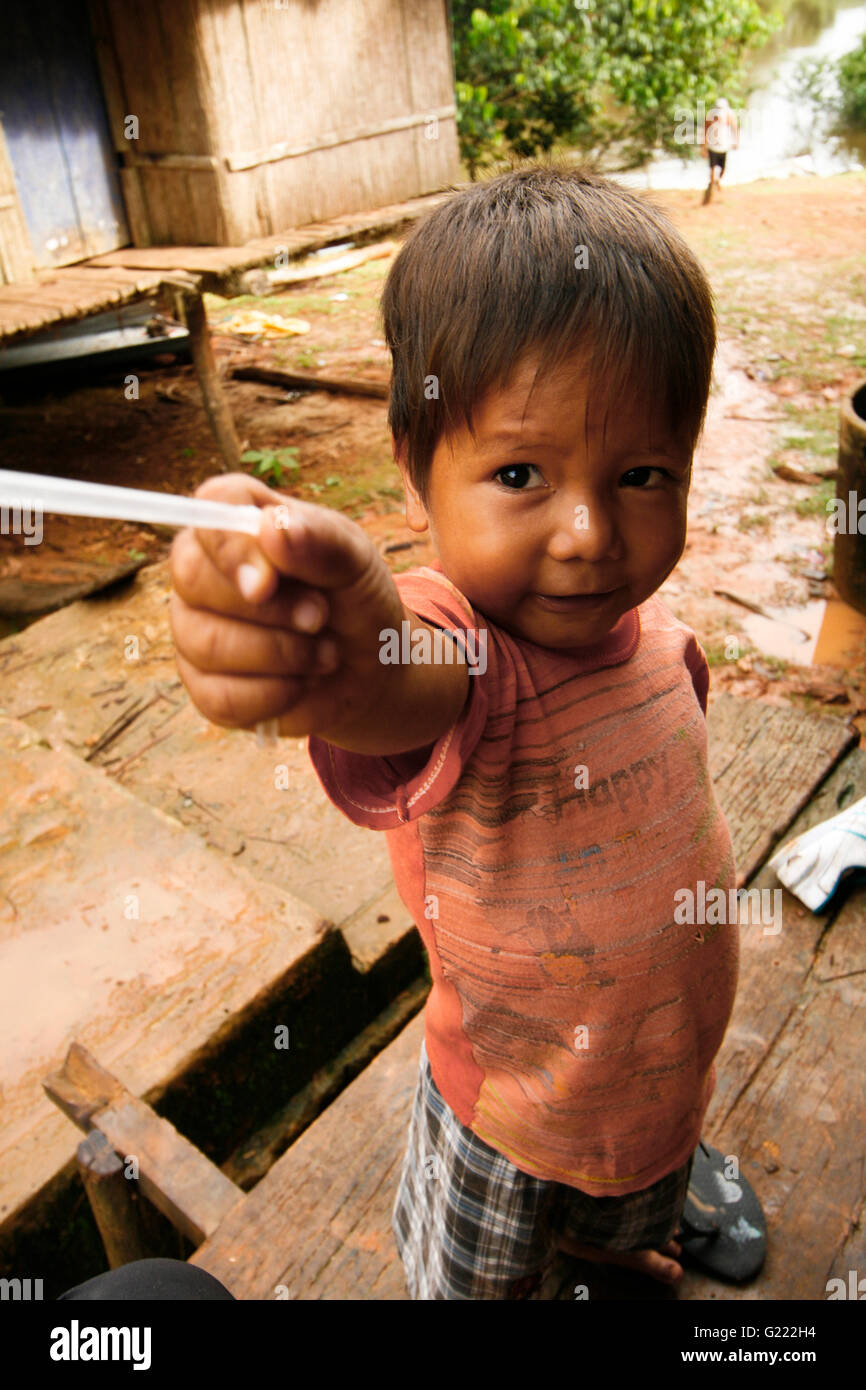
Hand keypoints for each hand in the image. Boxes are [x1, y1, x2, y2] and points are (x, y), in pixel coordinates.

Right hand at [169, 473, 406, 739]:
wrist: (370, 667)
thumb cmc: (355, 600)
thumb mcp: (357, 563)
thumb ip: (321, 541)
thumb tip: (273, 529)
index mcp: (240, 522)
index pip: (211, 506)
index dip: (231, 547)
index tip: (269, 582)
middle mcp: (203, 570)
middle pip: (194, 578)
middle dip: (271, 610)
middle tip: (320, 617)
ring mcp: (195, 628)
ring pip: (208, 644)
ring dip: (284, 655)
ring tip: (325, 653)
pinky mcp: (203, 685)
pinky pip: (220, 696)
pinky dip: (275, 695)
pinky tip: (302, 683)